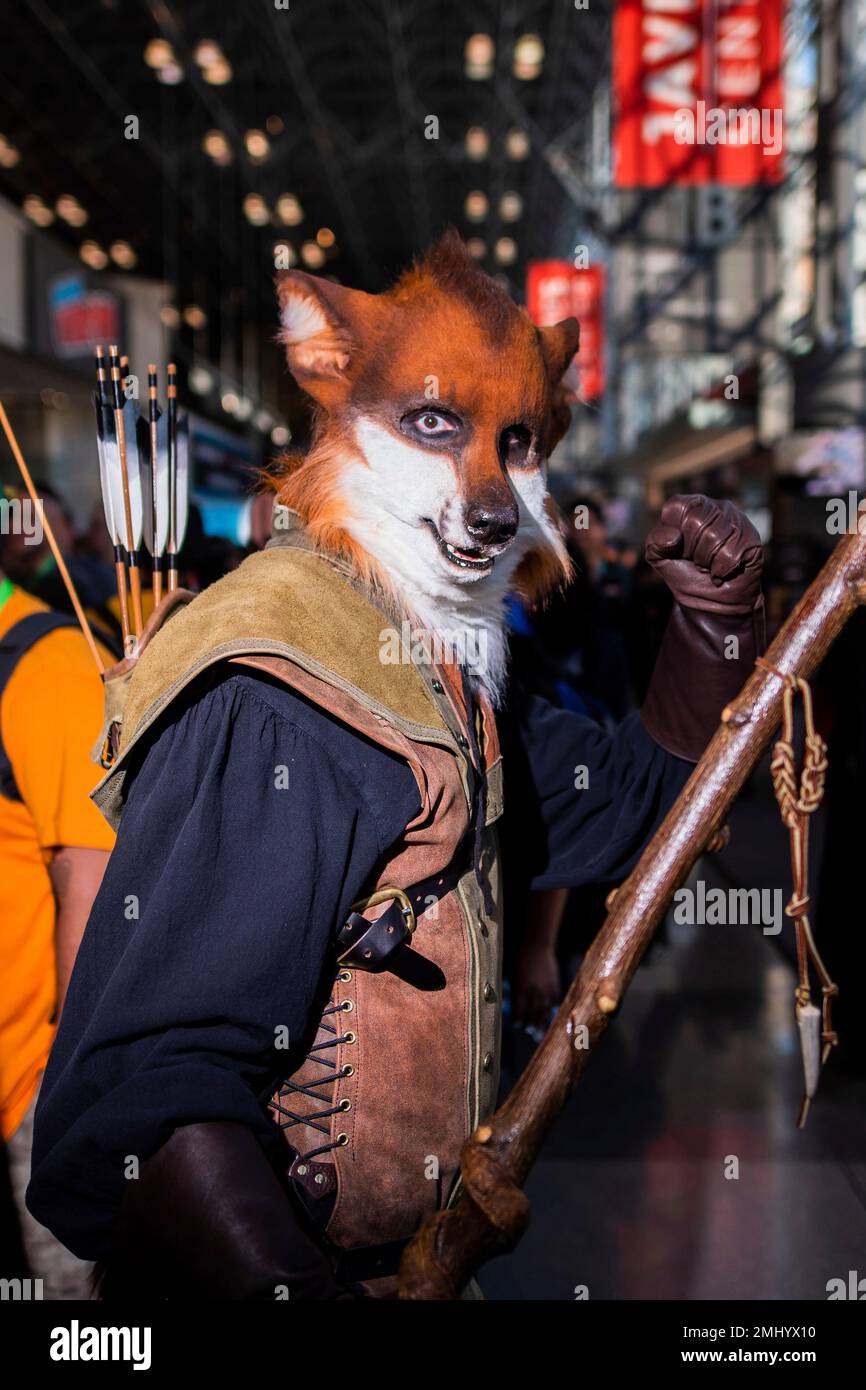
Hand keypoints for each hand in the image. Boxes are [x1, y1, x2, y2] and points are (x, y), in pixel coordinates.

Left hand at [513, 944, 560, 1029]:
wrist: (536, 945)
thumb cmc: (519, 958)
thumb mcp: (512, 974)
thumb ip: (513, 991)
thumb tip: (513, 1006)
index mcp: (521, 989)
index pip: (519, 1010)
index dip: (518, 1019)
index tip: (517, 1024)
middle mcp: (534, 992)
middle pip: (533, 1013)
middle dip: (531, 1024)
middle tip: (529, 1031)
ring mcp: (546, 989)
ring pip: (544, 1010)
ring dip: (541, 1021)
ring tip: (538, 1029)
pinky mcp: (555, 986)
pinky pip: (553, 1002)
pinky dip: (550, 1009)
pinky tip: (548, 1014)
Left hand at [645, 495, 762, 614]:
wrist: (711, 603)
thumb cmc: (686, 575)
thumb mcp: (659, 558)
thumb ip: (655, 542)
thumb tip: (673, 536)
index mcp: (691, 506)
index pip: (676, 506)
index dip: (674, 533)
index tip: (678, 548)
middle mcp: (716, 507)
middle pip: (696, 521)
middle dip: (692, 550)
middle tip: (697, 560)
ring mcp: (737, 521)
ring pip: (715, 537)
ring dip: (707, 562)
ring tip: (710, 566)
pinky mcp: (752, 539)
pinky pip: (731, 553)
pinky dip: (721, 570)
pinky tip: (723, 572)